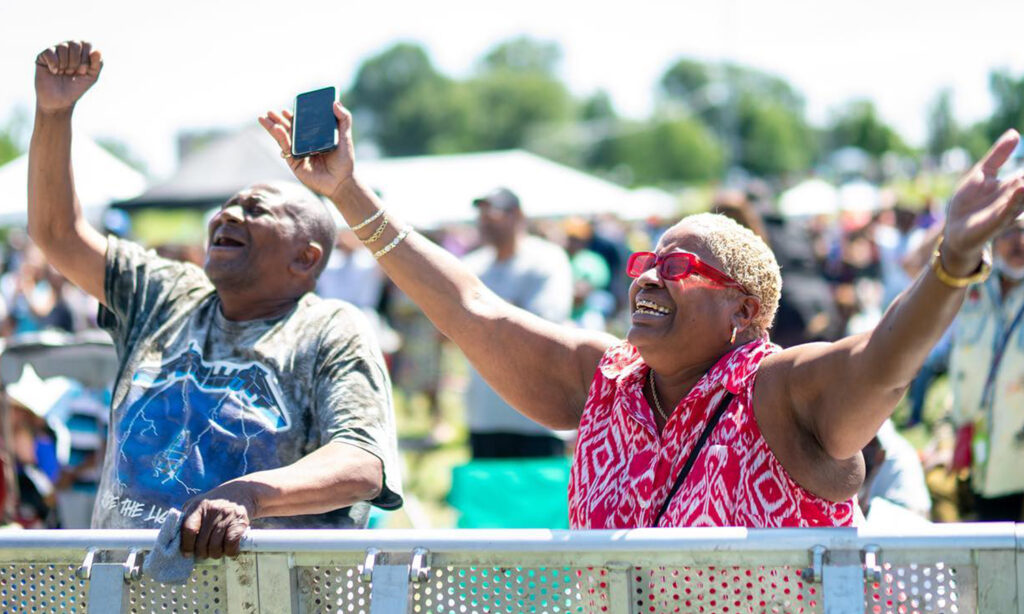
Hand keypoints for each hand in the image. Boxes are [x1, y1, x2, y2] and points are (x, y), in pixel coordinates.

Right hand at [35, 41, 102, 113]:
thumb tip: (97, 50)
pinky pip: (50, 52)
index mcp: (81, 51)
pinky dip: (54, 64)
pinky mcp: (42, 56)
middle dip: (75, 61)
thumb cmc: (76, 88)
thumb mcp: (91, 78)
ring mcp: (55, 50)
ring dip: (65, 64)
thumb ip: (97, 65)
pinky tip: (54, 72)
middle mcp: (68, 48)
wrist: (59, 101)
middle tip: (72, 73)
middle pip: (75, 43)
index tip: (83, 71)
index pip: (87, 43)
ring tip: (63, 73)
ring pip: (63, 47)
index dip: (86, 58)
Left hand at [179, 482, 256, 558]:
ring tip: (215, 552)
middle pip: (202, 542)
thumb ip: (187, 519)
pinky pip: (230, 544)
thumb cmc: (214, 505)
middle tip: (204, 553)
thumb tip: (176, 541)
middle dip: (202, 553)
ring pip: (215, 546)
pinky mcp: (240, 522)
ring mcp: (227, 515)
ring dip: (215, 554)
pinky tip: (228, 550)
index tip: (187, 553)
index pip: (188, 529)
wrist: (241, 492)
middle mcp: (212, 510)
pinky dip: (229, 551)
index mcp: (198, 506)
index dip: (186, 545)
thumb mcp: (199, 506)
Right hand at [258, 103, 355, 199]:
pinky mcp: (294, 163)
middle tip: (270, 112)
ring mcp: (298, 153)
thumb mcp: (345, 136)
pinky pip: (286, 149)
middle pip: (288, 130)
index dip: (292, 116)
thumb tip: (336, 102)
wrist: (342, 180)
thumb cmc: (344, 160)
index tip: (287, 110)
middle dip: (277, 120)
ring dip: (273, 127)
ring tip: (265, 118)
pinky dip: (281, 139)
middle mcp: (304, 144)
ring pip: (282, 138)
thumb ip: (344, 119)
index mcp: (313, 137)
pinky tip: (277, 130)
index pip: (300, 124)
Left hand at [942, 129, 1023, 274]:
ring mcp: (1006, 210)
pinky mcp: (995, 222)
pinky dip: (1015, 201)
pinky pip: (1008, 211)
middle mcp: (1015, 197)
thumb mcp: (981, 173)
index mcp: (1014, 185)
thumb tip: (1015, 133)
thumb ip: (998, 155)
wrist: (955, 230)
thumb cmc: (969, 201)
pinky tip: (1021, 189)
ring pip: (1023, 197)